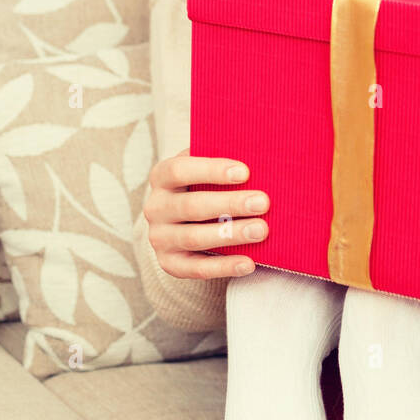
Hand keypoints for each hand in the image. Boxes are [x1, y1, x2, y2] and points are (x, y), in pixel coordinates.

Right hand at [143, 147, 267, 279]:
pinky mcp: (170, 263)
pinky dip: (224, 266)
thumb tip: (260, 151)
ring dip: (230, 235)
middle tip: (263, 202)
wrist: (185, 220)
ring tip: (261, 230)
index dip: (211, 170)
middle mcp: (156, 207)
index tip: (245, 172)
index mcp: (162, 176)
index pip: (180, 170)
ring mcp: (160, 238)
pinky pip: (197, 268)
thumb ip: (225, 158)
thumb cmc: (207, 184)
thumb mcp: (208, 168)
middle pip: (191, 206)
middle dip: (230, 204)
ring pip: (194, 238)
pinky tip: (249, 263)